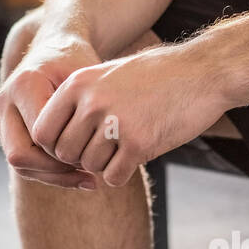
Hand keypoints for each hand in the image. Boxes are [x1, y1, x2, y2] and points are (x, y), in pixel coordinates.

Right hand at [0, 14, 100, 188]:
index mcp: (24, 85)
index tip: (97, 152)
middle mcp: (4, 103)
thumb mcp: (87, 76)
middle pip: (20, 155)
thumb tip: (95, 152)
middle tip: (91, 172)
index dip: (69, 150)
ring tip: (89, 179)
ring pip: (20, 164)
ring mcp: (1, 118)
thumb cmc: (77, 61)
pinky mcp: (6, 131)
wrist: (54, 48)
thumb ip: (86, 110)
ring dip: (54, 176)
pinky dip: (51, 173)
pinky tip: (81, 176)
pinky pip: (25, 163)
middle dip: (56, 170)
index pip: (41, 135)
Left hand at [31, 44, 227, 186]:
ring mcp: (115, 124)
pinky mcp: (139, 144)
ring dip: (104, 165)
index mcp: (78, 84)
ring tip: (123, 150)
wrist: (204, 72)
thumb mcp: (111, 74)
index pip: (43, 131)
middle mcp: (91, 103)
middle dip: (80, 159)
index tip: (76, 146)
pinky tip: (135, 158)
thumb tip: (57, 135)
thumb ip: (83, 99)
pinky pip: (113, 176)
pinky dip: (121, 175)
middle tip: (102, 152)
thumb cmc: (160, 75)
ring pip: (89, 166)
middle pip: (65, 153)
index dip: (56, 146)